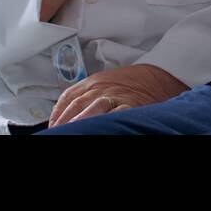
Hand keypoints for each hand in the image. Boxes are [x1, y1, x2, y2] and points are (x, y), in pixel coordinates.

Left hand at [48, 64, 185, 126]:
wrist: (158, 76)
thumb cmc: (130, 83)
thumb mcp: (105, 83)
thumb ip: (87, 95)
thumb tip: (68, 116)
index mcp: (92, 82)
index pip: (67, 98)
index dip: (57, 114)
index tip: (52, 127)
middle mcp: (101, 88)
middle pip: (76, 105)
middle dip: (64, 122)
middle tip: (57, 133)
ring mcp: (115, 97)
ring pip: (92, 110)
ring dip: (80, 122)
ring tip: (71, 133)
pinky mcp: (130, 105)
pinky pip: (115, 115)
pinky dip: (105, 123)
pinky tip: (98, 129)